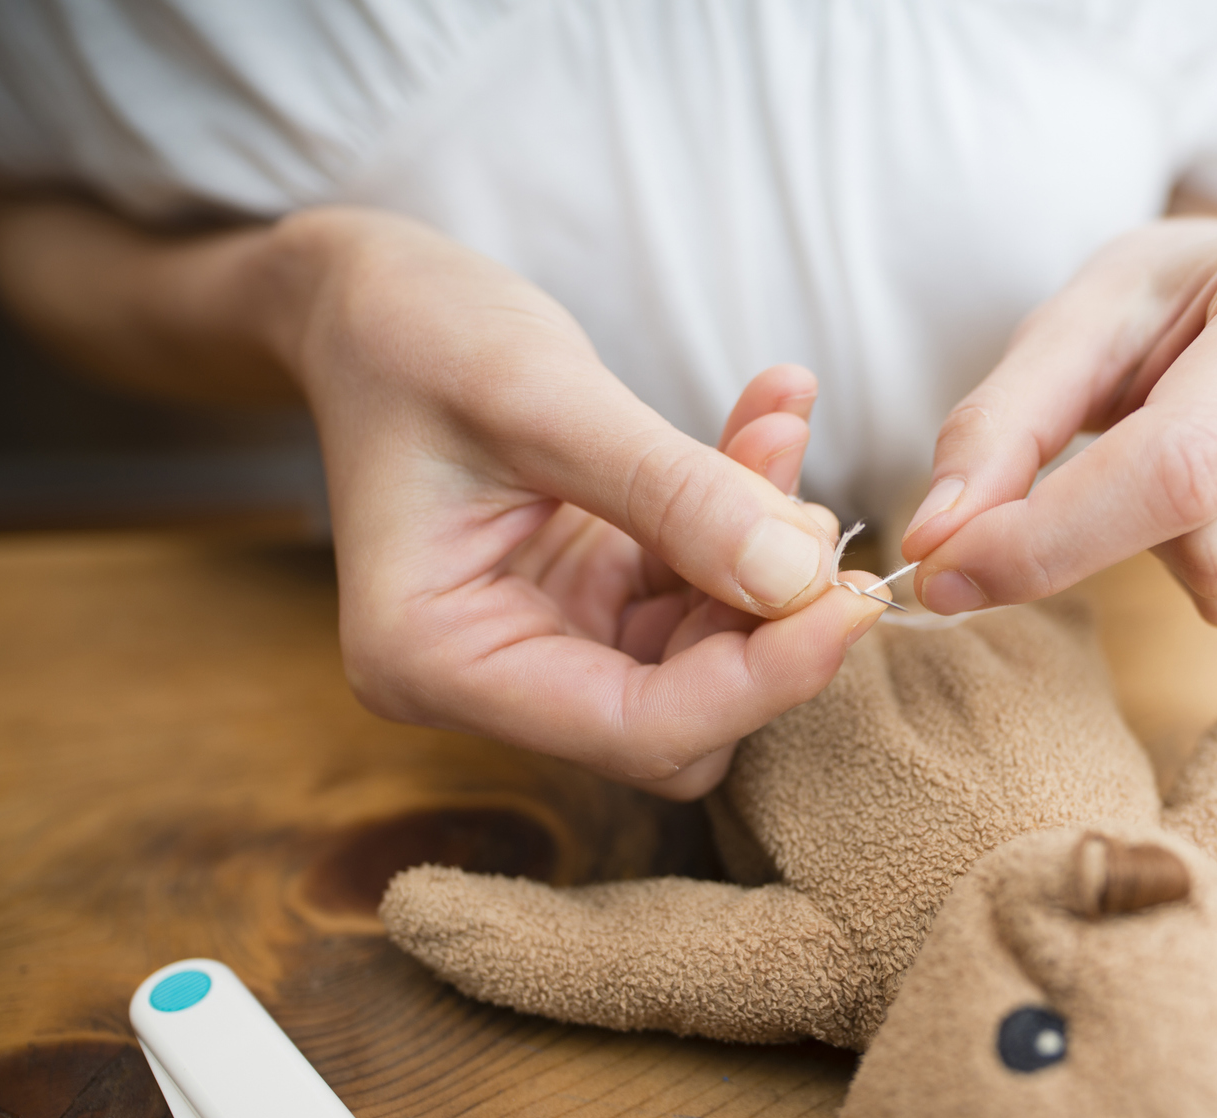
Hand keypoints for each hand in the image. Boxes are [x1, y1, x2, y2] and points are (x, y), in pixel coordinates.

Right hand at [276, 210, 886, 797]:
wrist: (365, 290)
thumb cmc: (410, 330)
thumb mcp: (539, 392)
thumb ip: (672, 491)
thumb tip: (802, 579)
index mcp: (435, 660)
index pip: (633, 728)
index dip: (758, 682)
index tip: (852, 601)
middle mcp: (487, 674)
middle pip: (682, 716)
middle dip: (766, 625)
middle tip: (822, 518)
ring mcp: (543, 638)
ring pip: (707, 655)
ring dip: (767, 553)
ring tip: (778, 428)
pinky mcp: (590, 594)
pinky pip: (700, 584)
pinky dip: (745, 512)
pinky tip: (770, 419)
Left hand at [899, 218, 1216, 635]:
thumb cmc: (1176, 302)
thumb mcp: (1077, 324)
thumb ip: (995, 429)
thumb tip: (936, 542)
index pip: (1183, 462)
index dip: (1050, 536)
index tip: (944, 570)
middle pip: (1216, 545)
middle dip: (1120, 532)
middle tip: (1117, 455)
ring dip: (1171, 555)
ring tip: (1188, 465)